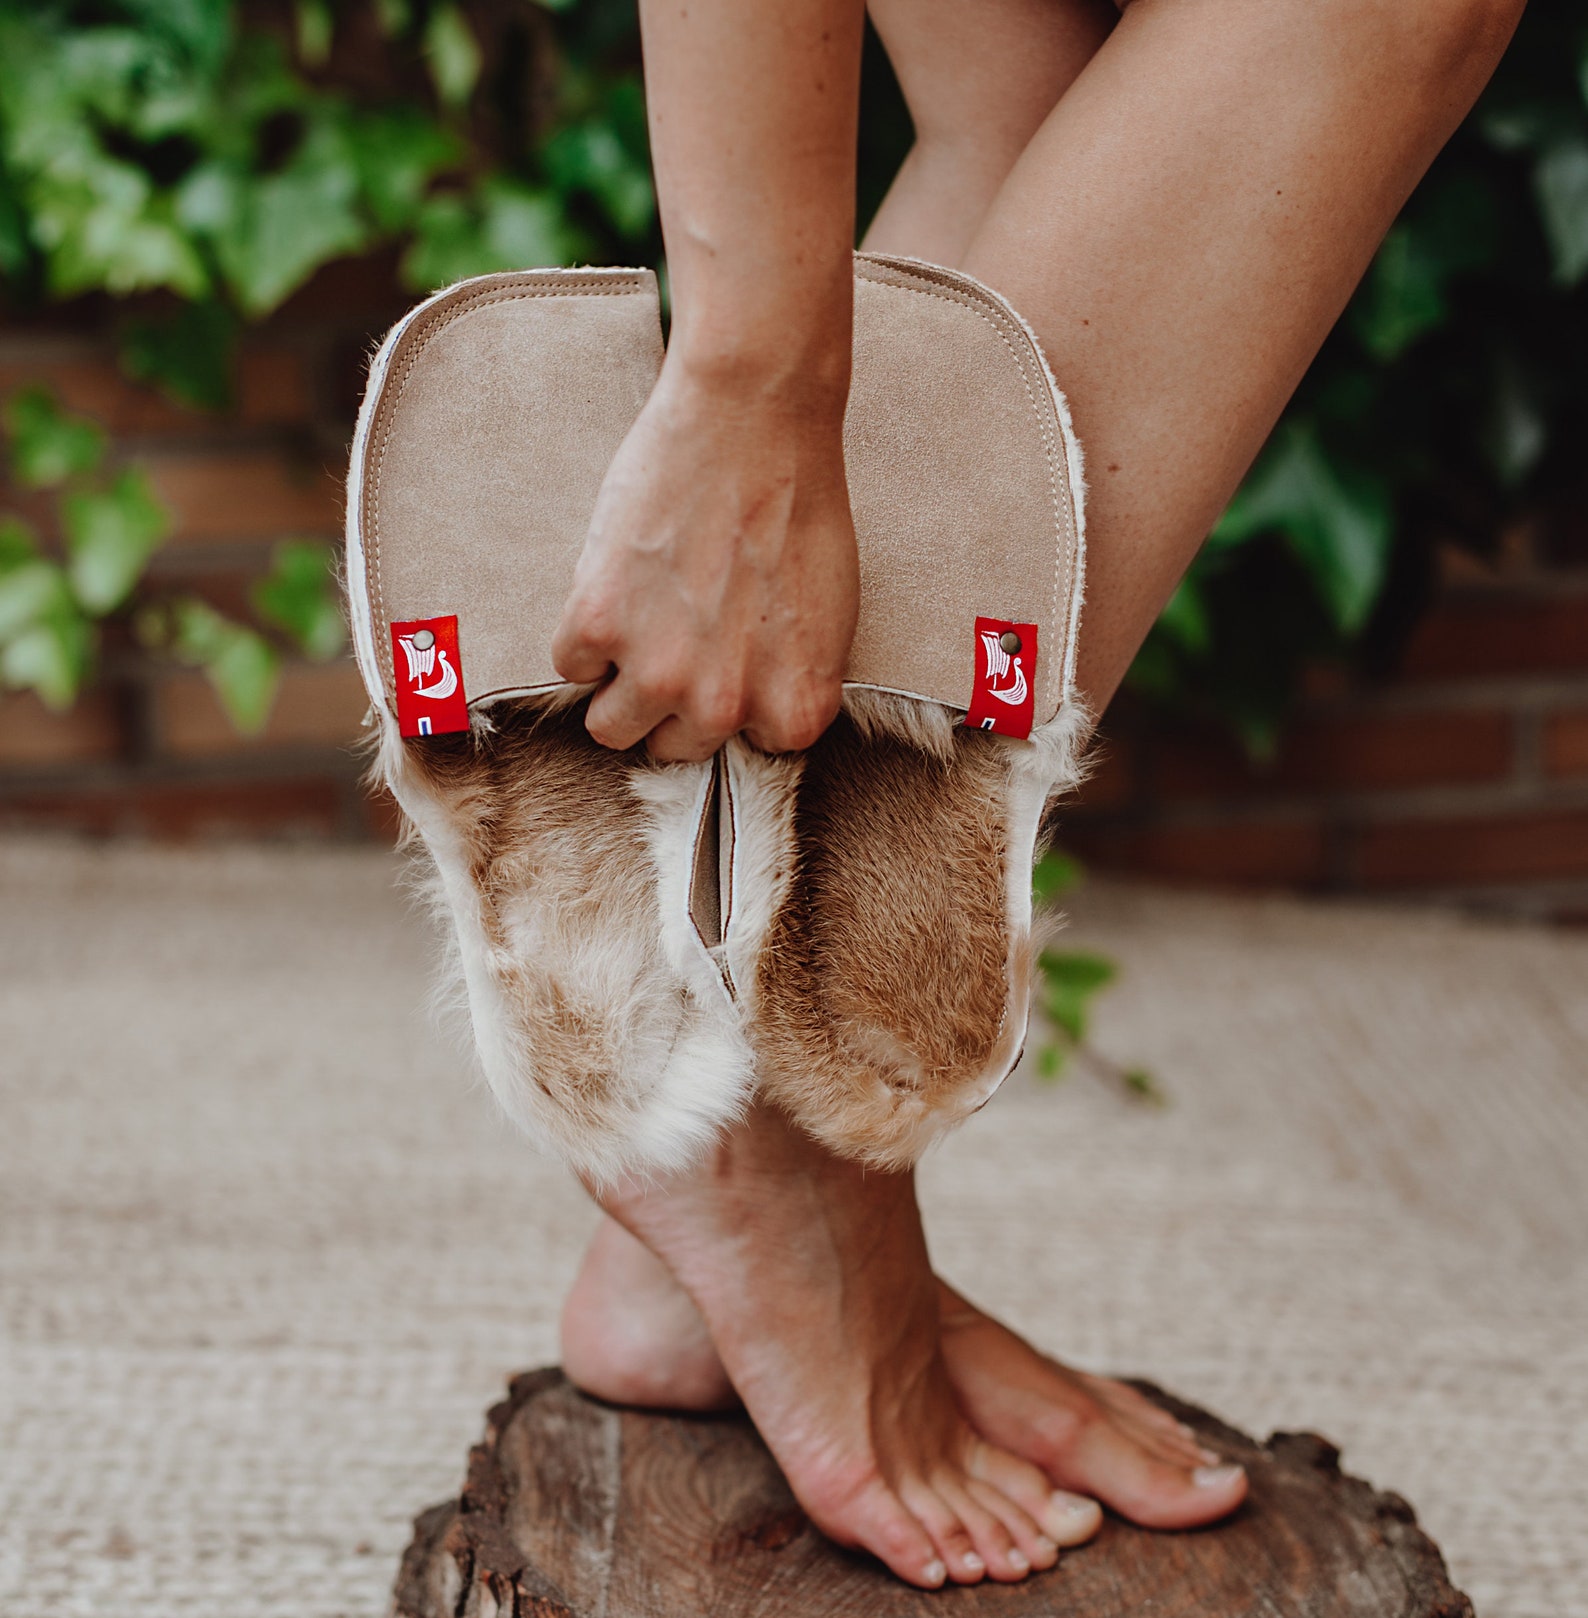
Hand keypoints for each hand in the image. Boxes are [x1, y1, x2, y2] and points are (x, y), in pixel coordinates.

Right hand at [551, 363, 859, 760]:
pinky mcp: (599, 626)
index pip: (736, 750)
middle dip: (667, 698)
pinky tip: (621, 579)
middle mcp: (724, 710)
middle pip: (668, 745)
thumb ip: (783, 685)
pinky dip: (584, 629)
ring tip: (644, 616)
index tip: (725, 658)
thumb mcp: (825, 620)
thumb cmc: (798, 507)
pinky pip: (570, 663)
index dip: (724, 699)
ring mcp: (658, 673)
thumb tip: (744, 719)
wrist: (752, 422)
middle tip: (678, 632)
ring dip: (618, 679)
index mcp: (793, 713)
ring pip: (610, 726)